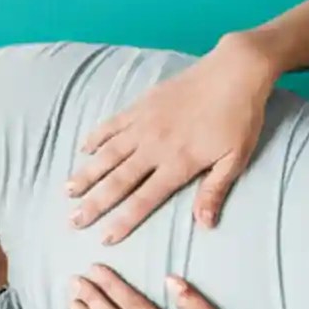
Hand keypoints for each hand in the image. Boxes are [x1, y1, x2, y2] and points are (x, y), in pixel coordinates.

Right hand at [65, 33, 277, 243]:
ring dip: (86, 174)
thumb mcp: (236, 158)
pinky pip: (112, 124)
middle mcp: (155, 146)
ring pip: (108, 154)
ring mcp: (144, 124)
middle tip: (73, 221)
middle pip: (118, 181)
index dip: (123, 220)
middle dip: (94, 204)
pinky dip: (96, 137)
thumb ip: (215, 190)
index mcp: (179, 163)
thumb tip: (204, 224)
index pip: (144, 199)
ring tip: (68, 191)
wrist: (234, 70)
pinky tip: (83, 149)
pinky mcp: (141, 105)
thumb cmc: (240, 117)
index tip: (104, 238)